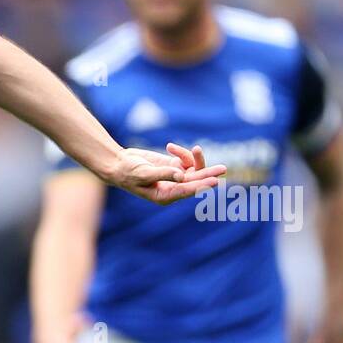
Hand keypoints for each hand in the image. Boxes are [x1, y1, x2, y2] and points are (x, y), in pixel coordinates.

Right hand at [109, 142, 225, 204]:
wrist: (119, 163)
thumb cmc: (128, 172)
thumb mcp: (144, 173)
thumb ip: (163, 174)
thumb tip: (182, 176)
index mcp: (165, 196)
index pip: (187, 190)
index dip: (201, 185)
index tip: (215, 181)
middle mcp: (173, 187)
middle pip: (196, 180)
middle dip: (208, 173)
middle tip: (223, 169)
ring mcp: (175, 176)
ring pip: (194, 168)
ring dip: (195, 158)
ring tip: (195, 149)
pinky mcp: (174, 165)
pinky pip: (186, 159)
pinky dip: (181, 152)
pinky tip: (169, 147)